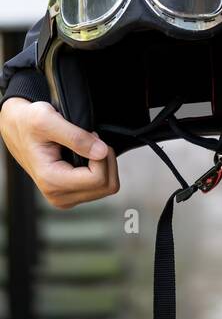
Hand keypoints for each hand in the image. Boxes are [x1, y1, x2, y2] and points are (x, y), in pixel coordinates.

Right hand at [0, 98, 118, 207]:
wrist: (17, 129)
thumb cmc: (29, 123)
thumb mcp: (49, 121)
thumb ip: (77, 137)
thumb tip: (102, 152)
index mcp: (52, 181)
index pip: (98, 179)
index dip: (102, 153)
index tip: (90, 135)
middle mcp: (59, 196)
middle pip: (106, 187)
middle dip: (106, 160)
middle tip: (91, 140)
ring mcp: (65, 198)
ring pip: (106, 188)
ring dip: (104, 164)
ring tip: (86, 146)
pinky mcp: (71, 194)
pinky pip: (100, 186)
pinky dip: (100, 169)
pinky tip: (86, 155)